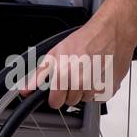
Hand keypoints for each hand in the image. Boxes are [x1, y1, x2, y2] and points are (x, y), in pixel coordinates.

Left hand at [18, 13, 136, 109]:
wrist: (111, 33)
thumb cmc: (84, 40)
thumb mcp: (55, 53)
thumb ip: (39, 74)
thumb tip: (25, 90)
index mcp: (64, 75)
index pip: (55, 103)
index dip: (54, 96)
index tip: (56, 91)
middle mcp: (81, 83)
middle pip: (70, 102)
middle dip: (69, 91)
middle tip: (73, 74)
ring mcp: (97, 88)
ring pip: (85, 100)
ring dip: (84, 90)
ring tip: (86, 72)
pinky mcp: (111, 89)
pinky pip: (99, 97)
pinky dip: (97, 89)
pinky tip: (97, 74)